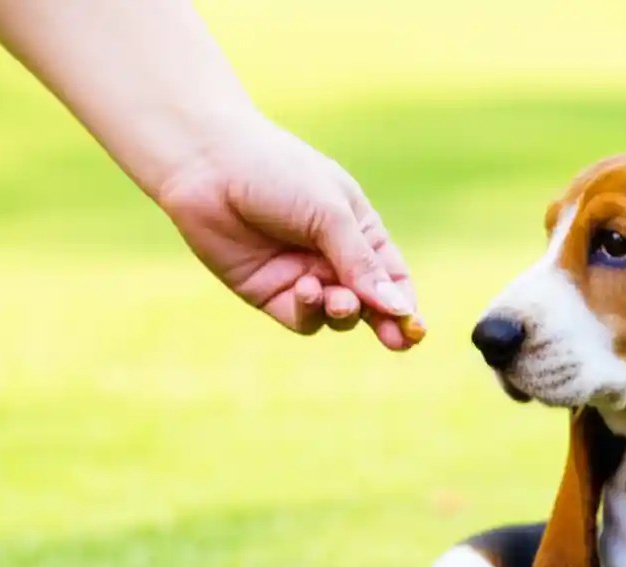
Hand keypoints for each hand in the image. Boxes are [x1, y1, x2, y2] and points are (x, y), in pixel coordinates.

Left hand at [157, 111, 419, 349]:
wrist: (209, 166)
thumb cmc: (278, 173)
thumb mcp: (331, 214)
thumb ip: (362, 263)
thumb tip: (399, 308)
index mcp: (358, 229)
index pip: (391, 275)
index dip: (405, 303)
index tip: (416, 328)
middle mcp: (332, 257)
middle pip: (370, 303)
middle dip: (384, 321)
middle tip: (396, 340)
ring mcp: (302, 277)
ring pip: (337, 316)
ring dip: (345, 312)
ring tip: (338, 299)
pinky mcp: (269, 294)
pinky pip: (302, 318)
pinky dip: (310, 310)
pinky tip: (305, 290)